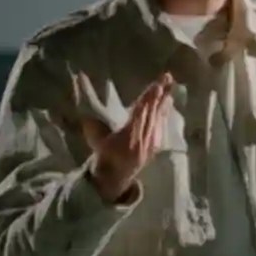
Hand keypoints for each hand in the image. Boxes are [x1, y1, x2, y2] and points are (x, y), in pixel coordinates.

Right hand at [79, 73, 174, 204]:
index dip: (148, 99)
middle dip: (159, 95)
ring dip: (165, 100)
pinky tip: (169, 101)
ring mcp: (151, 143)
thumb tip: (85, 113)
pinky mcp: (156, 144)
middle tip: (167, 78)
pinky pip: (162, 124)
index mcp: (127, 137)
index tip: (155, 86)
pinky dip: (165, 111)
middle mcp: (142, 140)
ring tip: (171, 84)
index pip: (140, 114)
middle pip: (152, 113)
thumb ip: (93, 126)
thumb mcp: (96, 140)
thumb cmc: (103, 155)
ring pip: (159, 118)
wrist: (115, 178)